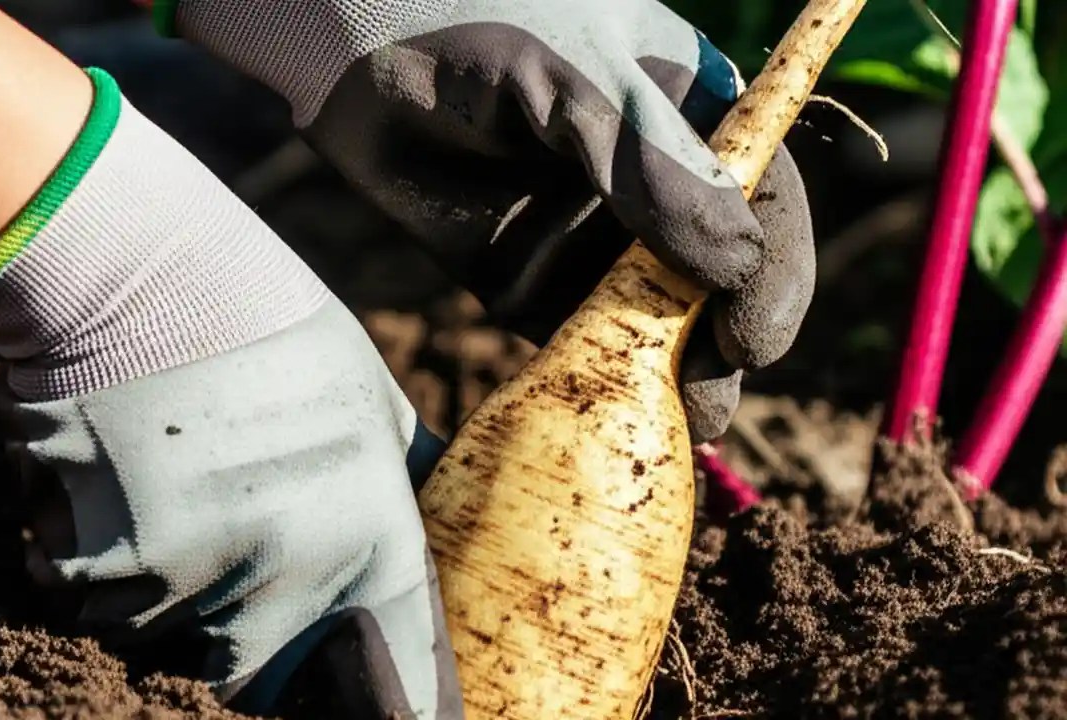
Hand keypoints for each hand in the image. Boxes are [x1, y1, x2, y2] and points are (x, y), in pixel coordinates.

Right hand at [0, 79, 461, 716]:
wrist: (141, 270)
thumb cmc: (268, 328)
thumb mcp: (371, 401)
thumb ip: (398, 486)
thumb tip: (427, 537)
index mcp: (371, 539)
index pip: (384, 676)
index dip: (361, 691)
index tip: (328, 685)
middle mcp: (286, 575)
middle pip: (247, 671)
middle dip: (227, 625)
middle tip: (211, 539)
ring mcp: (188, 576)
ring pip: (150, 630)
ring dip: (144, 580)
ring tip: (157, 479)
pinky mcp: (98, 560)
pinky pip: (82, 590)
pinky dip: (79, 549)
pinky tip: (105, 471)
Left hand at [155, 0, 814, 442]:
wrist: (358, 47)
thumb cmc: (484, 25)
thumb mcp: (580, 84)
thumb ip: (653, 172)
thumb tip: (737, 270)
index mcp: (694, 123)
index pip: (766, 204)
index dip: (773, 273)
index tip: (753, 337)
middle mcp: (652, 191)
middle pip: (719, 280)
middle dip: (723, 343)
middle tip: (710, 398)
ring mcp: (589, 241)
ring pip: (654, 325)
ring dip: (667, 379)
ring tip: (666, 428)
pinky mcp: (528, 283)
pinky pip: (575, 343)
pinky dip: (592, 382)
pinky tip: (599, 414)